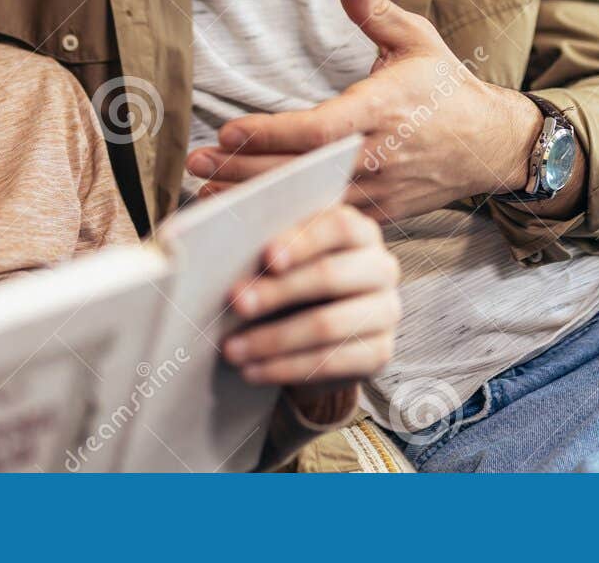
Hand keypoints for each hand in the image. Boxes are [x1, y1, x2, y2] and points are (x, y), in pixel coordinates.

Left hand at [186, 0, 543, 222]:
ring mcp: (378, 192)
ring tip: (205, 193)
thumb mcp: (416, 40)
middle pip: (302, 172)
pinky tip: (245, 221)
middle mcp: (379, 157)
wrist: (489, 145)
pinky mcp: (377, 215)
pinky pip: (323, 224)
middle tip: (196, 163)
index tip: (227, 131)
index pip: (319, 129)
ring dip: (255, 202)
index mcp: (384, 110)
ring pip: (308, 205)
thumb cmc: (446, 88)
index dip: (271, 134)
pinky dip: (282, 224)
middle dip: (245, 170)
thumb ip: (374, 11)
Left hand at [220, 203, 399, 394]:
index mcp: (361, 231)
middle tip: (235, 303)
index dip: (303, 241)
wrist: (319, 331)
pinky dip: (285, 368)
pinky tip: (252, 371)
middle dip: (277, 292)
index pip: (340, 227)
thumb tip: (212, 243)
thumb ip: (262, 247)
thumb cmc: (292, 279)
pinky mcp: (380, 353)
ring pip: (328, 325)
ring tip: (231, 349)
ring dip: (273, 339)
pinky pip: (331, 363)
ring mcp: (386, 312)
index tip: (266, 258)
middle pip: (330, 276)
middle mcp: (382, 267)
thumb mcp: (282, 257)